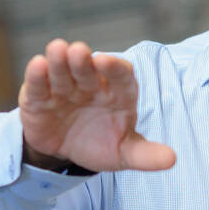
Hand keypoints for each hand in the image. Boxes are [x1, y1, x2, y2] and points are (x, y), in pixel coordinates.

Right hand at [18, 39, 175, 171]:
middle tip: (79, 51)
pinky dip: (37, 76)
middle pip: (88, 69)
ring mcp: (64, 89)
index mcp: (117, 93)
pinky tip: (37, 65)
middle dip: (83, 60)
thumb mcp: (124, 153)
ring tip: (57, 49)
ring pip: (62, 71)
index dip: (113, 68)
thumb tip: (171, 160)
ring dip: (59, 61)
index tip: (106, 62)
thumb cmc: (100, 144)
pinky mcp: (39, 98)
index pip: (120, 75)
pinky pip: (38, 85)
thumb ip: (145, 154)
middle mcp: (91, 85)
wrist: (66, 154)